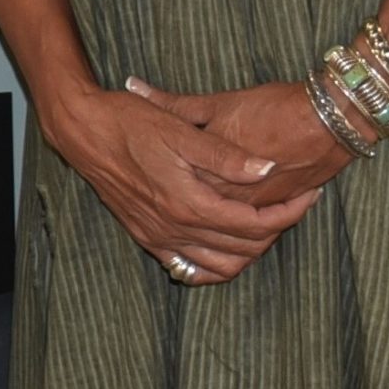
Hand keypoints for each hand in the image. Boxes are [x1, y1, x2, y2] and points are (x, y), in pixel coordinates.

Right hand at [40, 83, 320, 284]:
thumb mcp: (179, 129)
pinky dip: (214, 265)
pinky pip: (189, 267)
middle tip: (292, 204)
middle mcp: (174, 228)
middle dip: (276, 230)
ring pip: (220, 265)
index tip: (308, 194)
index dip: (289, 213)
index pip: (255, 223)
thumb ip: (225, 155)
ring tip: (264, 223)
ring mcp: (157, 236)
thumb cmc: (127, 121)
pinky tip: (224, 246)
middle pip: (243, 248)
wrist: (80, 129)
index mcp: (188, 202)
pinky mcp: (145, 235)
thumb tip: (266, 170)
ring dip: (249, 251)